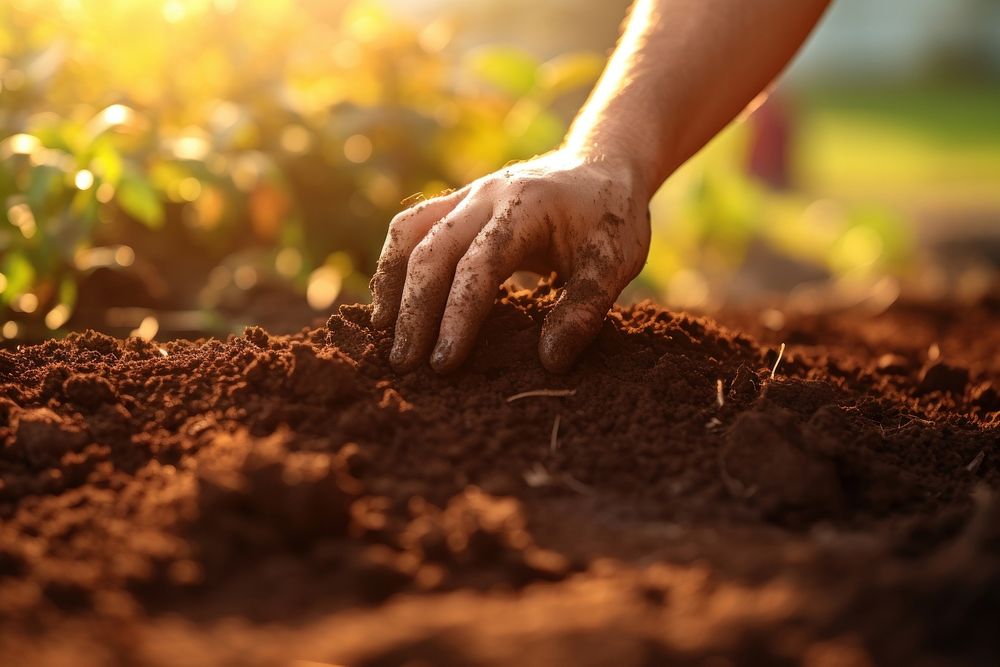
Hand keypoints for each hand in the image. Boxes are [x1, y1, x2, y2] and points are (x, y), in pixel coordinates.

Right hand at [369, 149, 650, 373]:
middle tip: (406, 365)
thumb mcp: (616, 261)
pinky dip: (393, 266)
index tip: (445, 362)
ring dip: (392, 284)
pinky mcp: (455, 204)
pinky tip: (391, 304)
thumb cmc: (610, 216)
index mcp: (525, 207)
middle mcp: (485, 195)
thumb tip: (550, 361)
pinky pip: (410, 228)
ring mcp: (465, 195)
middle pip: (431, 250)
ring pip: (409, 234)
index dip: (458, 315)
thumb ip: (585, 308)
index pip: (478, 265)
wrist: (600, 164)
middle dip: (414, 311)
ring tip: (385, 336)